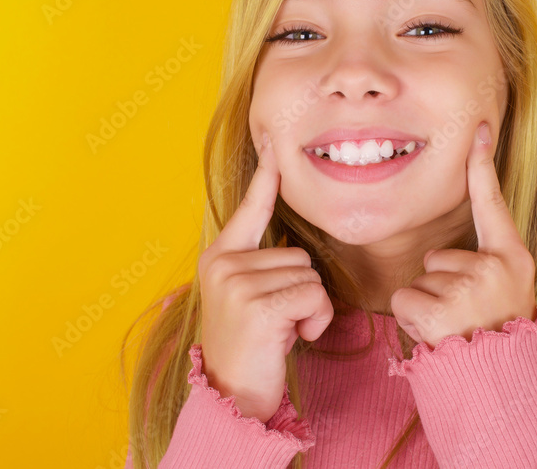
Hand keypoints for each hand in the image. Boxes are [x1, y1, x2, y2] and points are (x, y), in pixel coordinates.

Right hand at [198, 133, 333, 421]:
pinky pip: (314, 297)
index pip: (251, 209)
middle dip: (303, 291)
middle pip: (300, 255)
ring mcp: (237, 283)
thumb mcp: (249, 297)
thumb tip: (289, 247)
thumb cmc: (250, 345)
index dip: (265, 176)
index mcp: (221, 256)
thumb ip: (260, 266)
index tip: (273, 141)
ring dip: (310, 309)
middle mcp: (224, 263)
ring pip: (311, 276)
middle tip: (277, 321)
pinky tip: (289, 339)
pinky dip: (315, 321)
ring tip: (281, 331)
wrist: (231, 394)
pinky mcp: (256, 305)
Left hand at [389, 121, 536, 348]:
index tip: (479, 128)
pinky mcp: (438, 306)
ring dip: (426, 307)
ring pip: (418, 280)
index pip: (493, 205)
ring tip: (453, 332)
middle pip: (437, 257)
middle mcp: (493, 267)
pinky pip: (404, 299)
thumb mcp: (506, 297)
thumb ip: (485, 266)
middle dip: (438, 288)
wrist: (498, 389)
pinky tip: (436, 336)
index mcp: (512, 259)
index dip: (483, 166)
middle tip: (463, 320)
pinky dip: (411, 320)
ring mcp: (467, 286)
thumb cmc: (496, 342)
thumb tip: (450, 251)